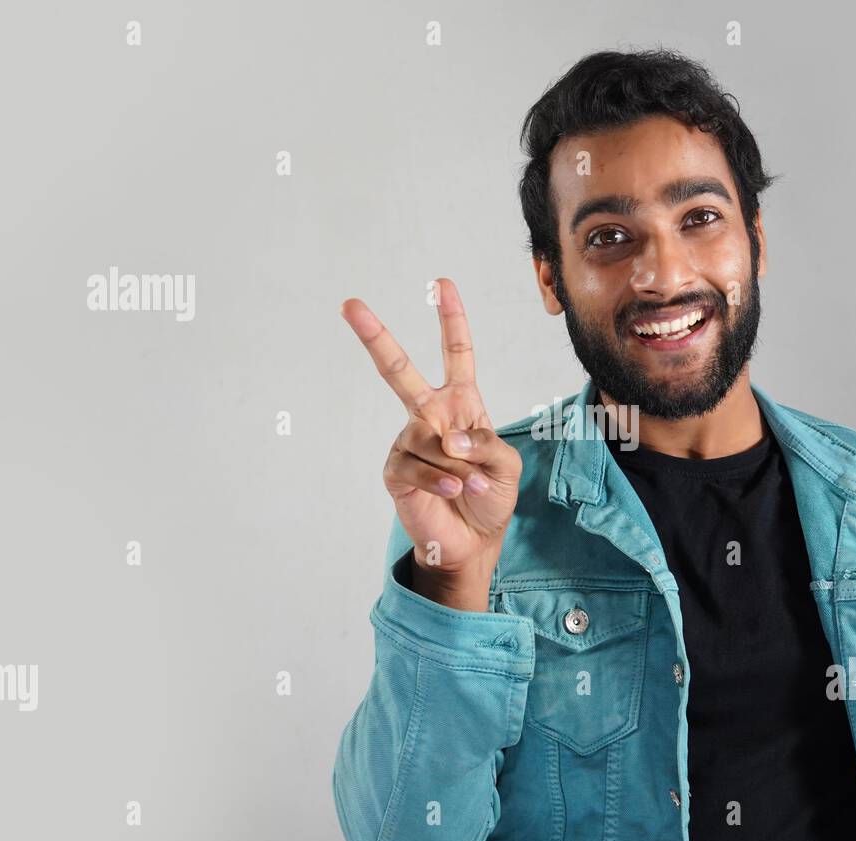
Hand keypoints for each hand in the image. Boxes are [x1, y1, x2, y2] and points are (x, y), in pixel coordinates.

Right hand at [341, 278, 522, 609]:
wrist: (473, 540)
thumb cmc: (491, 496)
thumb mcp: (505, 465)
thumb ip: (485, 444)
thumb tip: (449, 438)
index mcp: (461, 404)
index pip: (456, 354)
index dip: (451, 320)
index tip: (443, 285)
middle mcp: (429, 415)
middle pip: (399, 370)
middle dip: (375, 336)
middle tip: (350, 304)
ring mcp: (409, 440)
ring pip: (432, 441)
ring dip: (460, 468)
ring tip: (470, 487)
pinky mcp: (396, 470)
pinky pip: (417, 466)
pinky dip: (442, 482)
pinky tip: (452, 494)